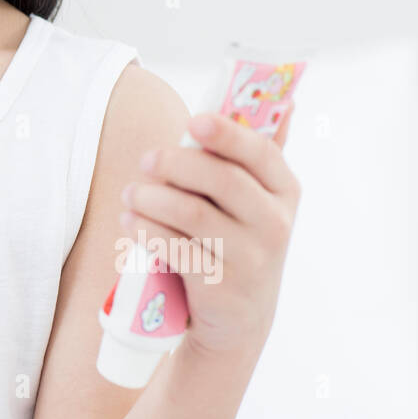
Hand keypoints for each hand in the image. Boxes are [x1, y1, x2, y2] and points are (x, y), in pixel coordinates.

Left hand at [119, 102, 300, 358]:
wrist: (237, 319)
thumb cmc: (238, 240)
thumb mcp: (258, 200)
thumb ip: (258, 154)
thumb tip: (287, 100)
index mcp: (286, 191)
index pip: (261, 153)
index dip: (226, 134)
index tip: (192, 122)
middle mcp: (276, 224)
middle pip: (222, 180)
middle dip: (176, 164)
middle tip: (145, 160)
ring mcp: (252, 259)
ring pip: (193, 215)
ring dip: (152, 198)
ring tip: (130, 193)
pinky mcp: (222, 288)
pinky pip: (177, 249)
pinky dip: (147, 231)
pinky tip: (131, 221)